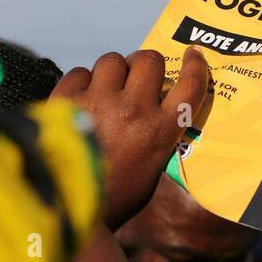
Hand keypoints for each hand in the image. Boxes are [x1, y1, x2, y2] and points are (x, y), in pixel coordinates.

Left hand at [53, 46, 209, 229]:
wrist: (65, 207)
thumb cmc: (113, 196)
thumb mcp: (150, 170)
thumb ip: (158, 135)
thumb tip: (156, 107)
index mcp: (160, 131)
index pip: (190, 85)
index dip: (195, 65)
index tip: (191, 54)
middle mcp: (134, 110)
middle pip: (148, 60)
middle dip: (143, 66)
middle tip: (135, 78)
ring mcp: (99, 101)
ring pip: (112, 60)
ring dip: (112, 72)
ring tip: (105, 90)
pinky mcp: (67, 100)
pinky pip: (80, 72)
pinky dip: (82, 83)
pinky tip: (80, 100)